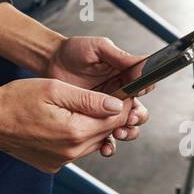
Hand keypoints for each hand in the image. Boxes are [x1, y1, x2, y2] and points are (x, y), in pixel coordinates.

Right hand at [0, 77, 134, 172]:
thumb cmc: (17, 100)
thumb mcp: (54, 89)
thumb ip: (89, 99)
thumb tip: (117, 106)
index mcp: (75, 131)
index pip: (114, 119)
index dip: (123, 104)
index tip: (124, 93)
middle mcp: (71, 151)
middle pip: (105, 132)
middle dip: (109, 116)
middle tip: (107, 98)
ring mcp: (62, 161)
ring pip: (91, 142)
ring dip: (92, 127)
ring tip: (81, 109)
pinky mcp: (53, 165)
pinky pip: (74, 150)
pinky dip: (75, 137)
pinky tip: (63, 124)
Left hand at [43, 35, 152, 155]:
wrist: (50, 61)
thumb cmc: (75, 50)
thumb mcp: (99, 47)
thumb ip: (120, 56)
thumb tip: (143, 63)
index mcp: (125, 76)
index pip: (144, 87)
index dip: (144, 93)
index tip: (137, 96)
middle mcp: (118, 95)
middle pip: (137, 112)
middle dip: (136, 118)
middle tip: (128, 118)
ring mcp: (105, 110)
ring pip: (125, 127)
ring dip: (126, 132)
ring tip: (118, 132)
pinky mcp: (91, 121)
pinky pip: (104, 136)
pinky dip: (108, 144)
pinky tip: (104, 146)